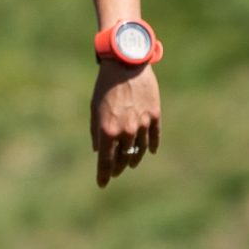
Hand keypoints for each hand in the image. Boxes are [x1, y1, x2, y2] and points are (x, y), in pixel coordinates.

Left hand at [92, 63, 159, 188]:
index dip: (104, 175)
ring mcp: (142, 124)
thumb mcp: (94, 110)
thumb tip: (99, 150)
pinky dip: (151, 146)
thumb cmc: (105, 87)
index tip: (102, 184)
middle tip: (114, 172)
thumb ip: (96, 132)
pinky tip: (150, 152)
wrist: (126, 65)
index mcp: (108, 131)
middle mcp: (126, 131)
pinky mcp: (154, 116)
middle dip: (118, 167)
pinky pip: (154, 137)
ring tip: (130, 163)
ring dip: (134, 159)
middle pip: (123, 158)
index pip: (106, 161)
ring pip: (140, 150)